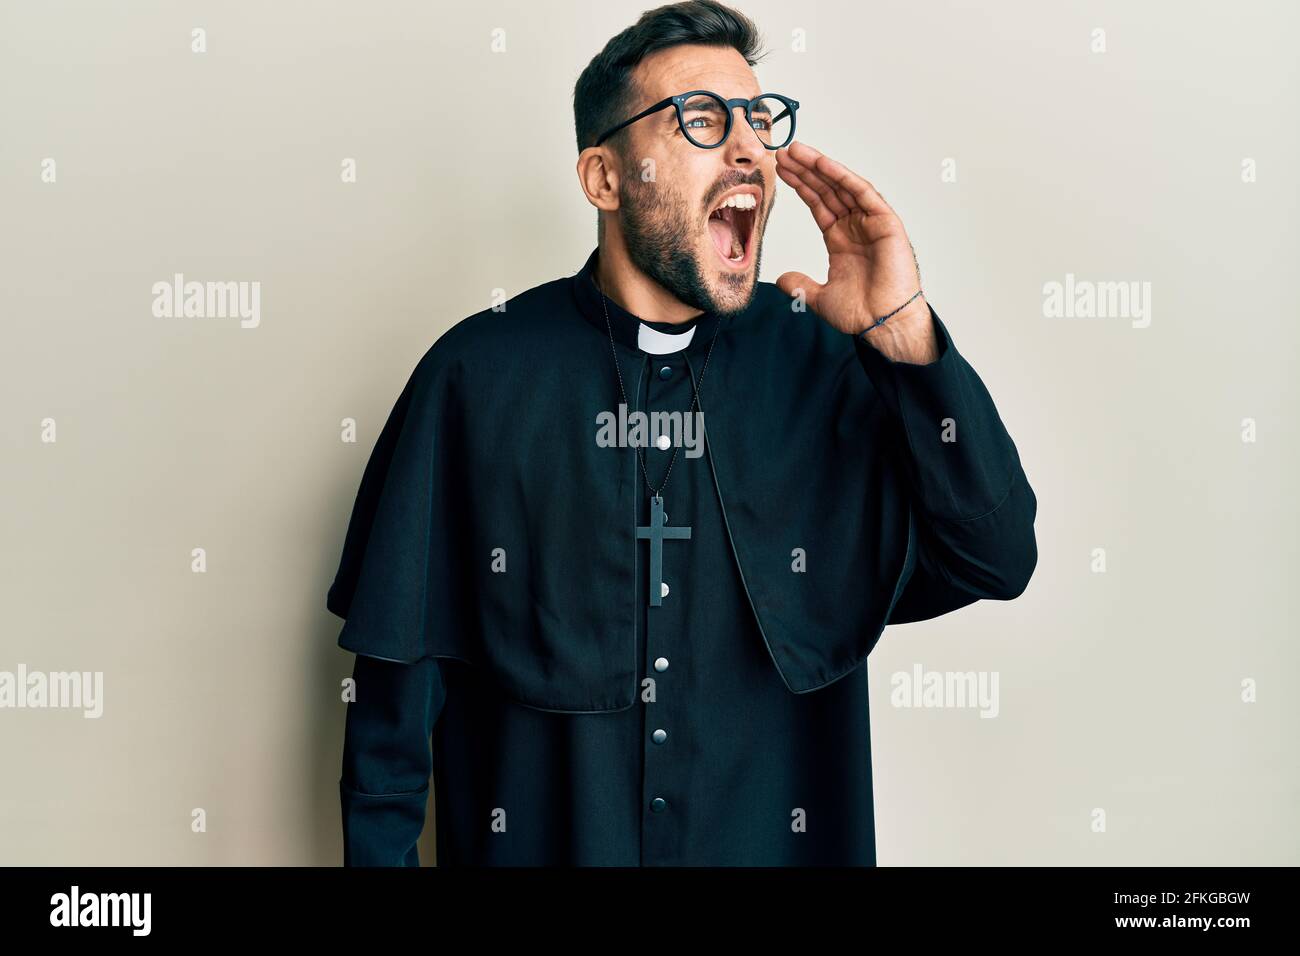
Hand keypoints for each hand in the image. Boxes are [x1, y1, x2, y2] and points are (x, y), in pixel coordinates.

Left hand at [774, 141, 934, 356]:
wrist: (884, 324)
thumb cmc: (862, 313)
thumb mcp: (819, 297)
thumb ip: (800, 284)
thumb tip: (781, 280)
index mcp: (841, 240)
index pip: (818, 204)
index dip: (800, 186)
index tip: (781, 170)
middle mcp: (856, 227)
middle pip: (827, 190)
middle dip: (805, 171)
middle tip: (783, 152)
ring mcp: (871, 223)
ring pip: (842, 186)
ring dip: (819, 167)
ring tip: (796, 152)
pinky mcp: (886, 223)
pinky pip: (863, 193)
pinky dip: (843, 176)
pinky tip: (822, 164)